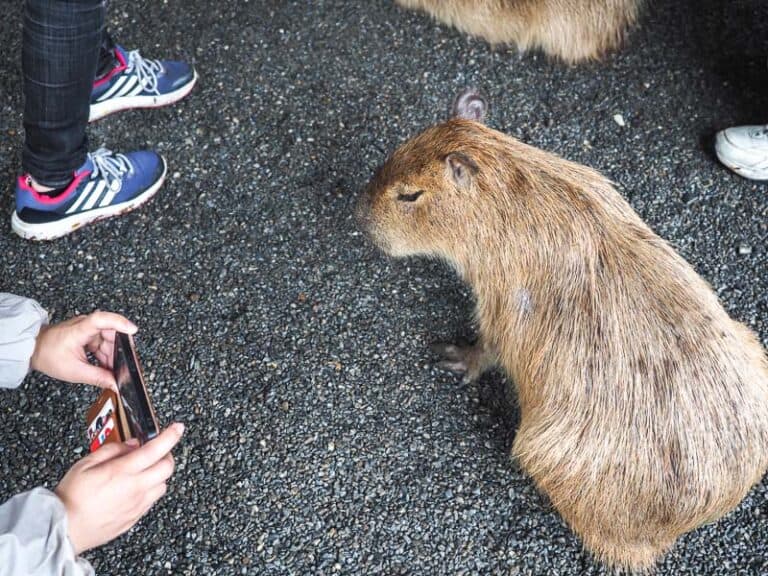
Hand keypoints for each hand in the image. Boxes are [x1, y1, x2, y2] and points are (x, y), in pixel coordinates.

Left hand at [30, 311, 136, 389]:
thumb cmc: (48, 356)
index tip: (133, 330)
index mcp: (80, 330)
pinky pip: (103, 342)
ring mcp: (87, 328)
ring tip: (110, 369)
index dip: (119, 323)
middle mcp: (85, 325)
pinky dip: (105, 354)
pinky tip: (105, 365)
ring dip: (111, 355)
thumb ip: (98, 378)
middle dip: (118, 350)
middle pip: (111, 333)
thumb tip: (116, 384)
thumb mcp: (74, 371)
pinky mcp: (88, 333)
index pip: (102, 320)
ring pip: (109, 339)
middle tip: (122, 365)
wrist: (33, 349)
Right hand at [55, 423, 184, 554]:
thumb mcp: (85, 464)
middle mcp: (136, 488)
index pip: (156, 449)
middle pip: (167, 468)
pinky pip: (152, 500)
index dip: (171, 436)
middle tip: (156, 451)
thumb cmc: (71, 497)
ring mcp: (137, 504)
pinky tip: (136, 487)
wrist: (65, 529)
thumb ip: (112, 450)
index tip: (177, 428)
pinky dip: (151, 489)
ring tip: (144, 470)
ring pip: (163, 485)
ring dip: (159, 474)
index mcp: (123, 471)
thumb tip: (131, 444)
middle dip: (167, 455)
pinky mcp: (135, 517)